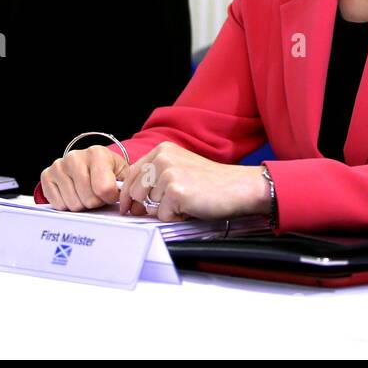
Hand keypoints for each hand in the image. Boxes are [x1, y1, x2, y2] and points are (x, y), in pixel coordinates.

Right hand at [40, 146, 125, 211]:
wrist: (88, 162)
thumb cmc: (107, 170)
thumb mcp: (122, 173)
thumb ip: (127, 186)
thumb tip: (130, 205)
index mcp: (97, 153)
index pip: (104, 189)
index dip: (110, 198)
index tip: (112, 194)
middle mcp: (75, 157)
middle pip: (89, 199)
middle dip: (96, 203)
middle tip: (98, 194)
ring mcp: (59, 166)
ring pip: (73, 204)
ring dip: (82, 205)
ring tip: (86, 193)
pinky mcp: (46, 176)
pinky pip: (58, 205)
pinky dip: (67, 205)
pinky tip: (73, 194)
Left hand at [117, 141, 270, 221]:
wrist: (239, 187)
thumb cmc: (212, 182)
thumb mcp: (180, 169)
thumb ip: (156, 178)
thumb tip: (132, 202)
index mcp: (162, 150)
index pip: (132, 174)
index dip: (128, 194)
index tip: (128, 206)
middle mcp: (162, 158)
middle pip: (135, 192)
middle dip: (147, 205)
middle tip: (171, 205)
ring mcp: (168, 174)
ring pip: (148, 206)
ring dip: (165, 211)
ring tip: (186, 203)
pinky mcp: (175, 192)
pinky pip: (163, 216)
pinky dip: (176, 218)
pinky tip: (191, 208)